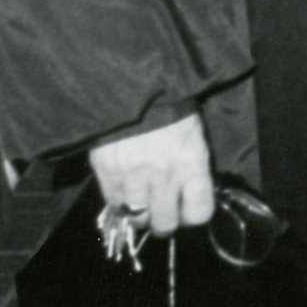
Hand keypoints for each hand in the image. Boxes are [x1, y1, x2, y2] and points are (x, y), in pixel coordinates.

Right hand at [92, 113, 214, 237]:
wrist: (133, 81)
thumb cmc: (170, 105)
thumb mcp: (193, 133)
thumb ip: (193, 166)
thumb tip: (190, 194)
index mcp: (192, 162)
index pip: (200, 212)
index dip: (193, 215)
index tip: (187, 208)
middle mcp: (164, 175)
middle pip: (165, 224)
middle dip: (164, 221)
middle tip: (161, 210)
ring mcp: (133, 176)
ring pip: (137, 219)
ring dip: (139, 212)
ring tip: (139, 198)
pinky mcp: (107, 172)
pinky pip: (113, 204)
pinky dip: (118, 202)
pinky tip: (123, 189)